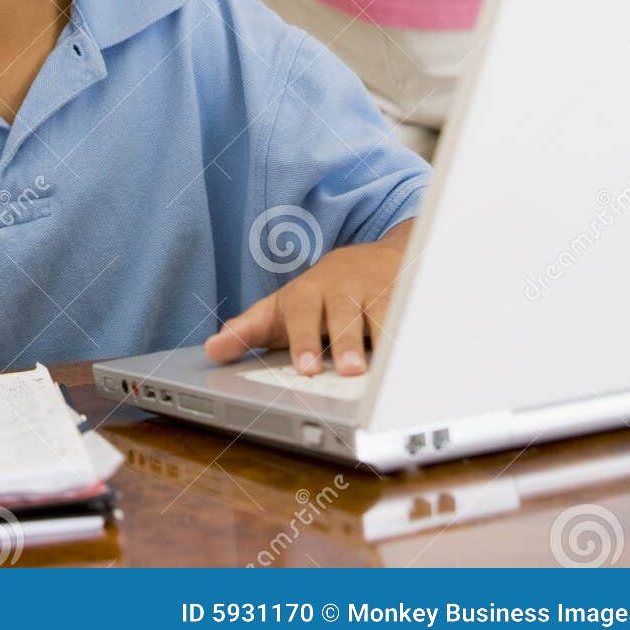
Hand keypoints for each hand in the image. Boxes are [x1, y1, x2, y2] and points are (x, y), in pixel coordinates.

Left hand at [204, 221, 414, 376]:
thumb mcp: (283, 307)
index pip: (301, 312)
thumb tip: (213, 349)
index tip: (304, 368)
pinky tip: (417, 356)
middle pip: (342, 313)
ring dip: (380, 338)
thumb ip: (250, 328)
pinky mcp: (407, 295)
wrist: (375, 259)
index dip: (303, 340)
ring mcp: (376, 290)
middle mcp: (341, 289)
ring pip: (380, 312)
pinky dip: (414, 332)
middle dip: (344, 341)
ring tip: (382, 368)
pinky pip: (412, 314)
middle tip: (345, 370)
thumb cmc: (321, 294)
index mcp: (307, 292)